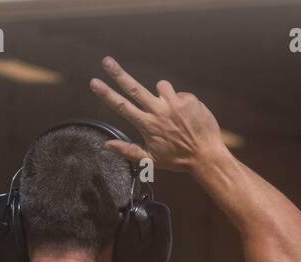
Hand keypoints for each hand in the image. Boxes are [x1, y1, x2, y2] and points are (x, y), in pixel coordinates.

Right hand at [88, 57, 224, 172]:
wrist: (207, 156)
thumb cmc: (179, 159)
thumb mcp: (152, 160)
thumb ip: (129, 151)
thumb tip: (106, 145)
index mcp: (147, 125)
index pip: (122, 106)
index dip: (106, 94)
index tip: (94, 82)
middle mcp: (159, 112)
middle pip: (134, 88)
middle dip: (118, 74)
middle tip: (107, 61)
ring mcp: (174, 104)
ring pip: (161, 86)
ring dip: (163, 94)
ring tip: (173, 112)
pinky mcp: (189, 100)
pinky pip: (180, 94)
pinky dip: (181, 102)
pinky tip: (187, 117)